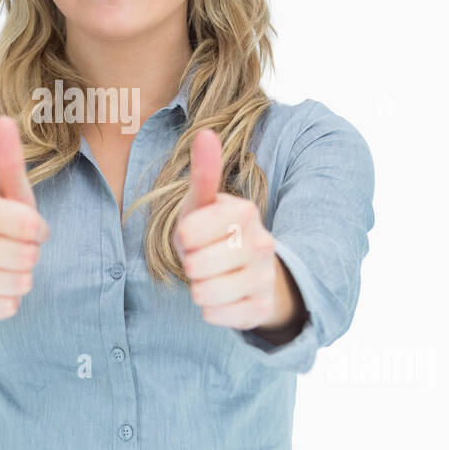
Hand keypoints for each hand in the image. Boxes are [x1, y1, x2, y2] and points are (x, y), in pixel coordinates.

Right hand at [0, 115, 48, 323]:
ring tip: (5, 267)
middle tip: (13, 248)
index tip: (26, 227)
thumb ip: (8, 159)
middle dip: (29, 253)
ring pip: (21, 283)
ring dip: (21, 277)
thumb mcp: (7, 193)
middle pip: (27, 257)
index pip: (30, 225)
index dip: (37, 228)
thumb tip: (4, 118)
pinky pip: (8, 308)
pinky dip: (9, 300)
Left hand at [174, 128, 292, 332]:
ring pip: (205, 294)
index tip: (196, 234)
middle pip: (196, 266)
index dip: (183, 237)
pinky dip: (211, 310)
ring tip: (212, 276)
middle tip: (205, 258)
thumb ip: (204, 172)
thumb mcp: (204, 202)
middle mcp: (263, 244)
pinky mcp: (261, 308)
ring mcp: (265, 278)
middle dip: (190, 264)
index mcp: (246, 212)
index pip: (187, 233)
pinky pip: (216, 316)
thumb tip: (206, 133)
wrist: (248, 270)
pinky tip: (223, 296)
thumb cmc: (215, 232)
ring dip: (198, 288)